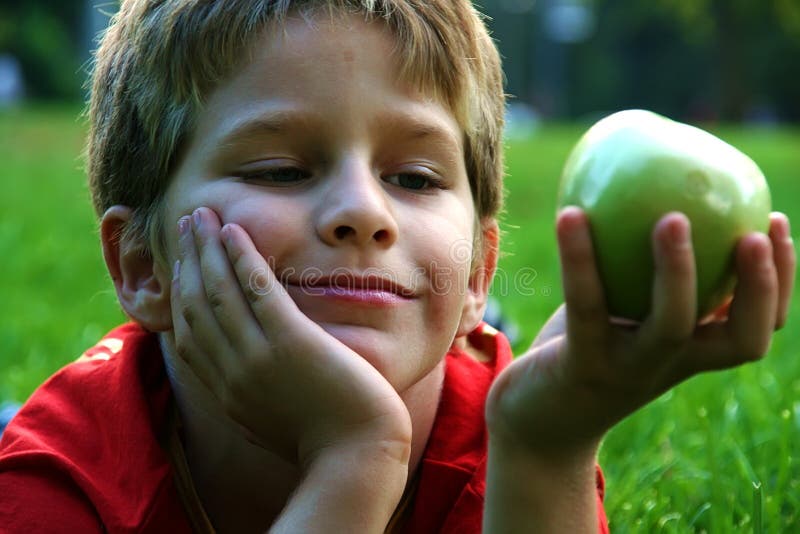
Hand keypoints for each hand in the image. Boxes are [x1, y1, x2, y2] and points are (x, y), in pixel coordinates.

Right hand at [167, 207, 410, 467]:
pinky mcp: (291, 343)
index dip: (181, 295)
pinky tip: (235, 232)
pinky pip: (257, 290)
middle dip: (188, 261)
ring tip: (201, 216)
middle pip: (195, 307)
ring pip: (218, 292)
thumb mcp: (274, 418)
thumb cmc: (327, 439)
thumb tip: (247, 375)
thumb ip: (254, 392)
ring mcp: (258, 358)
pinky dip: (241, 258)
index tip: (183, 266)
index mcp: (227, 393)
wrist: (356, 455)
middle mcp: (232, 374)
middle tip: (186, 225)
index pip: (188, 337)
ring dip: (206, 249)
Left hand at [486, 208, 794, 455]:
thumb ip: (636, 271)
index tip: (775, 222)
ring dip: (678, 272)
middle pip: (740, 340)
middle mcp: (668, 365)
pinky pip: (586, 306)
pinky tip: (571, 214)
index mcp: (688, 352)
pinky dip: (580, 259)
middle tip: (756, 231)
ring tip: (672, 218)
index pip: (756, 326)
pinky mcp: (582, 366)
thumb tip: (648, 195)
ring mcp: (627, 370)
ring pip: (671, 327)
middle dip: (760, 287)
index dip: (778, 282)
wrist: (531, 421)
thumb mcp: (615, 310)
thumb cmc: (579, 350)